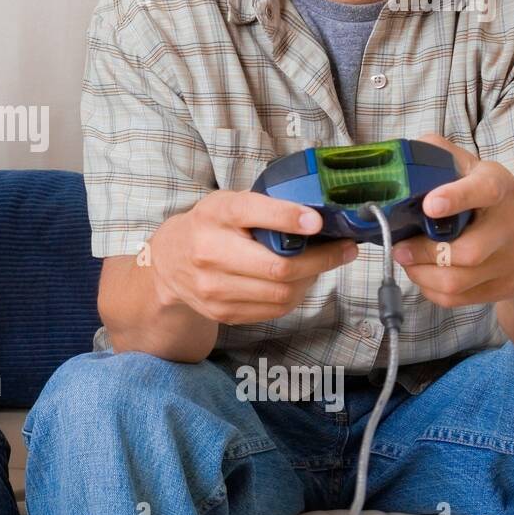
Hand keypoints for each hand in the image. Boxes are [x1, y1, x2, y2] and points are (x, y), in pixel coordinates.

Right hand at [150, 187, 358, 326]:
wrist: (169, 263)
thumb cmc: (209, 227)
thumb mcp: (229, 203)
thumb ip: (264, 205)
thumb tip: (318, 216)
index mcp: (215, 215)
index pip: (252, 212)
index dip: (288, 217)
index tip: (317, 221)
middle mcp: (210, 251)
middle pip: (277, 266)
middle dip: (320, 260)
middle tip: (344, 249)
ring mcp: (214, 287)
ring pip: (281, 293)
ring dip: (311, 280)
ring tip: (322, 265)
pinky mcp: (222, 312)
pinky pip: (274, 310)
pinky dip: (295, 295)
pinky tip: (299, 281)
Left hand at [391, 132, 513, 305]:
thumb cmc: (491, 200)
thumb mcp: (473, 169)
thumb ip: (439, 155)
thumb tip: (405, 151)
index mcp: (501, 189)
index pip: (484, 190)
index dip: (456, 198)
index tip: (429, 204)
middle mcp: (512, 227)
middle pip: (466, 252)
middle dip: (422, 252)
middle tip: (398, 247)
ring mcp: (511, 262)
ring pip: (456, 281)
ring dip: (420, 274)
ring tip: (406, 260)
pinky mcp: (503, 288)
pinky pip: (456, 299)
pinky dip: (430, 289)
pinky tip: (423, 274)